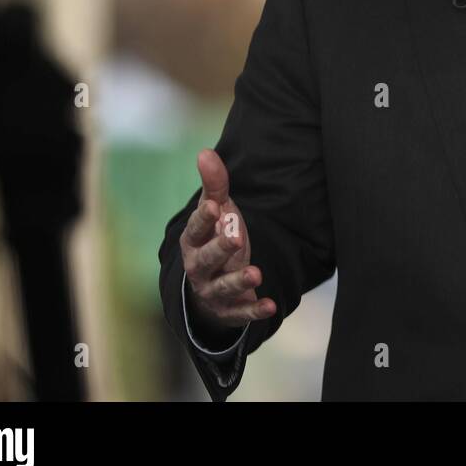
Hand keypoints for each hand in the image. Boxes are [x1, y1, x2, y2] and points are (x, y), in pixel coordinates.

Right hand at [180, 149, 276, 338]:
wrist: (210, 283)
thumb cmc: (214, 238)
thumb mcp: (217, 212)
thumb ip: (214, 185)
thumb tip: (205, 152)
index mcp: (192, 242)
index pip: (195, 230)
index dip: (204, 220)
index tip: (214, 207)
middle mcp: (199, 267)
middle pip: (207, 259)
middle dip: (220, 248)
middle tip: (236, 237)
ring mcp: (213, 291)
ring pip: (223, 288)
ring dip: (238, 281)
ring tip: (256, 273)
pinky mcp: (229, 310)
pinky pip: (240, 313)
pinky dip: (254, 311)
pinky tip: (272, 305)